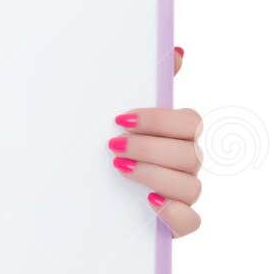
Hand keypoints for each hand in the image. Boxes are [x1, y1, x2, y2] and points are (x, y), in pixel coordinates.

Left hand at [108, 47, 201, 237]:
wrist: (82, 191)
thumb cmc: (110, 146)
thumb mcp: (123, 114)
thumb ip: (152, 82)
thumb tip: (176, 51)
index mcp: (178, 135)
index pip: (190, 121)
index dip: (159, 119)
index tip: (121, 118)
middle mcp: (186, 164)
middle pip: (191, 154)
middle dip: (149, 147)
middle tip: (113, 145)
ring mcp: (183, 194)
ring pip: (192, 186)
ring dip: (154, 174)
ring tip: (119, 168)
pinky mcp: (175, 222)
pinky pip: (192, 222)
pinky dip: (173, 212)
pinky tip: (150, 201)